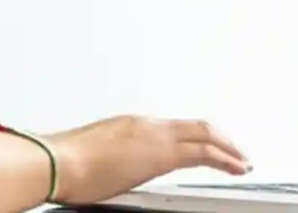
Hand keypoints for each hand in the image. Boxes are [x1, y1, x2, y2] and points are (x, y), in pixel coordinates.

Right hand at [42, 115, 251, 205]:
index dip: (196, 135)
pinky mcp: (161, 155)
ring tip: (242, 160)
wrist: (55, 162)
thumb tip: (107, 171)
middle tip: (236, 151)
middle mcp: (146, 125)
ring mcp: (155, 136)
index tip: (207, 145)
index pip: (174, 128)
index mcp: (130, 126)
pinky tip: (236, 167)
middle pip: (196, 126)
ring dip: (228, 147)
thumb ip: (109, 161)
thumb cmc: (63, 165)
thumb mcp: (91, 158)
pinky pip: (204, 152)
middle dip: (220, 138)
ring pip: (206, 134)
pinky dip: (225, 157)